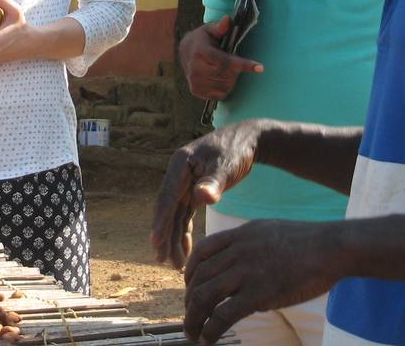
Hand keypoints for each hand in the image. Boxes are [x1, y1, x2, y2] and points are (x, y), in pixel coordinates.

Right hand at [151, 119, 273, 268]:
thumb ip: (214, 182)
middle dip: (164, 235)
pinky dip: (184, 232)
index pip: (167, 197)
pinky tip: (186, 250)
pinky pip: (184, 215)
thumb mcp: (226, 165)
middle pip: (167, 209)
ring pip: (174, 215)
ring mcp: (183, 183)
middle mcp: (177, 174)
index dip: (161, 221)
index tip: (156, 243)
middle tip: (162, 260)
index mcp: (180, 164)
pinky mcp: (192, 190)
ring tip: (175, 264)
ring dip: (173, 238)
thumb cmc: (236, 150)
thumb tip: (201, 197)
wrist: (248, 140)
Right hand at [179, 17, 263, 100]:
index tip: (260, 68)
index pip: (225, 62)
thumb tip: (228, 19)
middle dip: (236, 70)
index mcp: (200, 52)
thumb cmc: (202, 39)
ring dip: (231, 79)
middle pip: (227, 75)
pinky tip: (220, 78)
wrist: (185, 52)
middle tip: (233, 62)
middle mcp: (195, 68)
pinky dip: (225, 87)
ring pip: (225, 86)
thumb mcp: (210, 29)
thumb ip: (220, 27)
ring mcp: (195, 81)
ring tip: (226, 69)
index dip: (243, 65)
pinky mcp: (196, 91)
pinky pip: (220, 94)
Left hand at [183, 219, 344, 344]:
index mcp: (239, 235)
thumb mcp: (269, 231)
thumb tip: (239, 259)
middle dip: (189, 300)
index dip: (189, 272)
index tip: (190, 287)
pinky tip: (208, 339)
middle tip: (190, 316)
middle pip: (198, 277)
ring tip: (193, 333)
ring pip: (204, 296)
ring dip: (193, 318)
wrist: (332, 248)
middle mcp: (237, 252)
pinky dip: (210, 329)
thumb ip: (249, 243)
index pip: (201, 252)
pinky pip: (223, 315)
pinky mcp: (258, 294)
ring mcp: (246, 272)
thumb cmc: (309, 242)